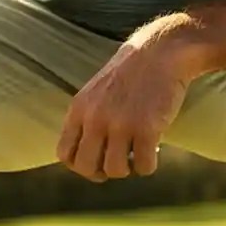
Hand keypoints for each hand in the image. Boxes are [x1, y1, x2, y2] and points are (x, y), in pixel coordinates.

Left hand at [57, 34, 195, 181]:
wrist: (161, 52)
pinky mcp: (147, 128)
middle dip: (102, 172)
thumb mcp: (96, 93)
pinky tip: (155, 148)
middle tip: (118, 162)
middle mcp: (95, 118)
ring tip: (137, 153)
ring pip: (115, 171)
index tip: (97, 161)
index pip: (65, 154)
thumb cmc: (130, 75)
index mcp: (79, 109)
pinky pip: (144, 166)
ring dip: (128, 168)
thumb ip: (87, 120)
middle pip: (86, 167)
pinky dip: (149, 165)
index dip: (80, 165)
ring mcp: (121, 124)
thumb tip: (85, 159)